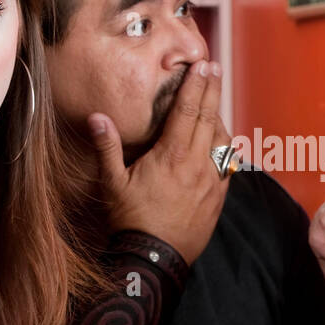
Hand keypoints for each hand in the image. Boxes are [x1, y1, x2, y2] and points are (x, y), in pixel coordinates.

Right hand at [88, 61, 230, 264]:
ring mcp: (212, 181)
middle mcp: (198, 163)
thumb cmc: (131, 220)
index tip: (202, 65)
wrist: (156, 259)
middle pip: (210, 118)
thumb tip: (96, 116)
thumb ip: (107, 147)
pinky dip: (225, 149)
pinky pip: (227, 165)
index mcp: (172, 154)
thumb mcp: (112, 183)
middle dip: (212, 90)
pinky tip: (221, 145)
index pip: (188, 110)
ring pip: (223, 141)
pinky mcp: (218, 198)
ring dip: (219, 119)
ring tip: (214, 106)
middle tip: (215, 69)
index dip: (196, 85)